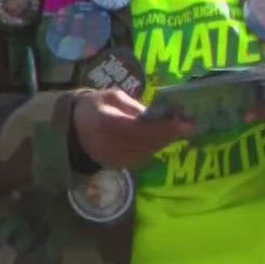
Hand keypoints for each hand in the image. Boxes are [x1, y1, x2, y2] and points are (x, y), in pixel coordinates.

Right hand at [71, 87, 194, 170]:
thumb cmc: (94, 108)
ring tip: (181, 126)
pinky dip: (157, 145)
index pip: (142, 129)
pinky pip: (145, 155)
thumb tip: (159, 115)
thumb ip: (134, 108)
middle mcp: (113, 145)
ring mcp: (118, 158)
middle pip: (151, 142)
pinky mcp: (122, 165)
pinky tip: (165, 135)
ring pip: (151, 150)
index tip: (187, 124)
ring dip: (167, 139)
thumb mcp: (112, 97)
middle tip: (190, 123)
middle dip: (172, 133)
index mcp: (107, 124)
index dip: (165, 128)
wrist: (73, 133)